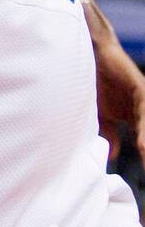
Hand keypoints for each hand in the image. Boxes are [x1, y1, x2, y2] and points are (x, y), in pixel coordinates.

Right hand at [92, 20, 144, 169]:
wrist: (87, 53)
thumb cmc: (92, 81)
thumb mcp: (100, 114)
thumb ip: (108, 133)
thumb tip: (111, 155)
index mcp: (134, 116)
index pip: (142, 141)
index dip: (142, 158)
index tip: (143, 173)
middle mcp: (141, 108)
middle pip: (144, 135)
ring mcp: (142, 97)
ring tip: (144, 160)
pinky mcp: (140, 86)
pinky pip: (144, 111)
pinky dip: (143, 129)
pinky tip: (141, 146)